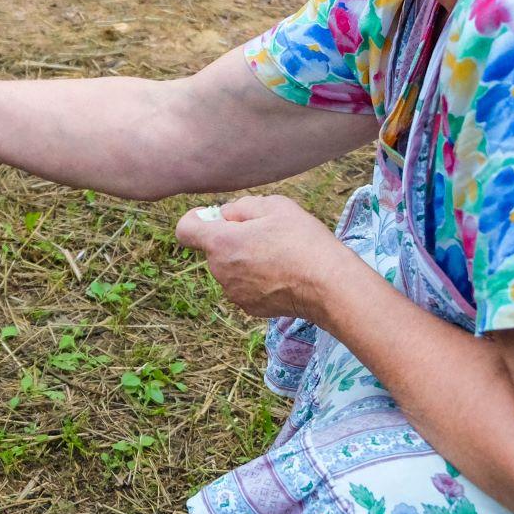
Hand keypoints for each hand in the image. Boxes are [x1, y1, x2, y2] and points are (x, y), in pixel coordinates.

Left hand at [174, 195, 352, 322]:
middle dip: (230, 238)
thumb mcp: (274, 205)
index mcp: (220, 243)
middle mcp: (220, 271)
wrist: (328, 286)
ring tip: (278, 254)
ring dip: (244, 258)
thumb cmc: (302, 240)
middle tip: (264, 233)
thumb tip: (226, 216)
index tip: (213, 216)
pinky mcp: (249, 307)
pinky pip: (244, 285)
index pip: (185, 229)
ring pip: (230, 267)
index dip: (196, 218)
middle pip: (213, 248)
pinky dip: (256, 278)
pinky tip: (282, 274)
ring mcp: (233, 292)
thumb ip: (240, 207)